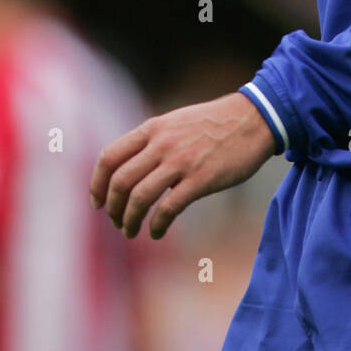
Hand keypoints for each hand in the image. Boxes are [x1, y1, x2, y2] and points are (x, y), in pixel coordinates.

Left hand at [89, 92, 274, 239]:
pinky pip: (168, 208)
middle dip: (113, 208)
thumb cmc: (215, 123)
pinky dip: (156, 225)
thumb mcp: (175, 122)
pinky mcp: (200, 179)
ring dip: (130, 221)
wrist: (253, 119)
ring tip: (131, 231)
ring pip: (140, 197)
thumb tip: (131, 167)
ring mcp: (181, 162)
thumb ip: (153, 140)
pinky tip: (157, 232)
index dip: (97, 184)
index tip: (97, 202)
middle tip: (116, 221)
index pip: (109, 157)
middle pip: (120, 182)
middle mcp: (161, 144)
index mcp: (152, 129)